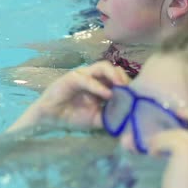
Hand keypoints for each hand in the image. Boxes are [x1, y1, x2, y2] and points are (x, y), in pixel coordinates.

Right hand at [7, 61, 129, 131]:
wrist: (50, 119)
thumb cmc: (73, 117)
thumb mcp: (97, 119)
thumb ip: (111, 117)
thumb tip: (130, 120)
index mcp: (101, 84)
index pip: (118, 77)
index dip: (128, 83)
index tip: (137, 95)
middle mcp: (93, 77)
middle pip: (113, 68)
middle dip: (123, 77)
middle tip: (131, 89)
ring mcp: (83, 75)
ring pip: (102, 66)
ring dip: (114, 75)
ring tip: (121, 86)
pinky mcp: (72, 77)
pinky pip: (87, 78)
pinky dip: (98, 86)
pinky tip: (107, 95)